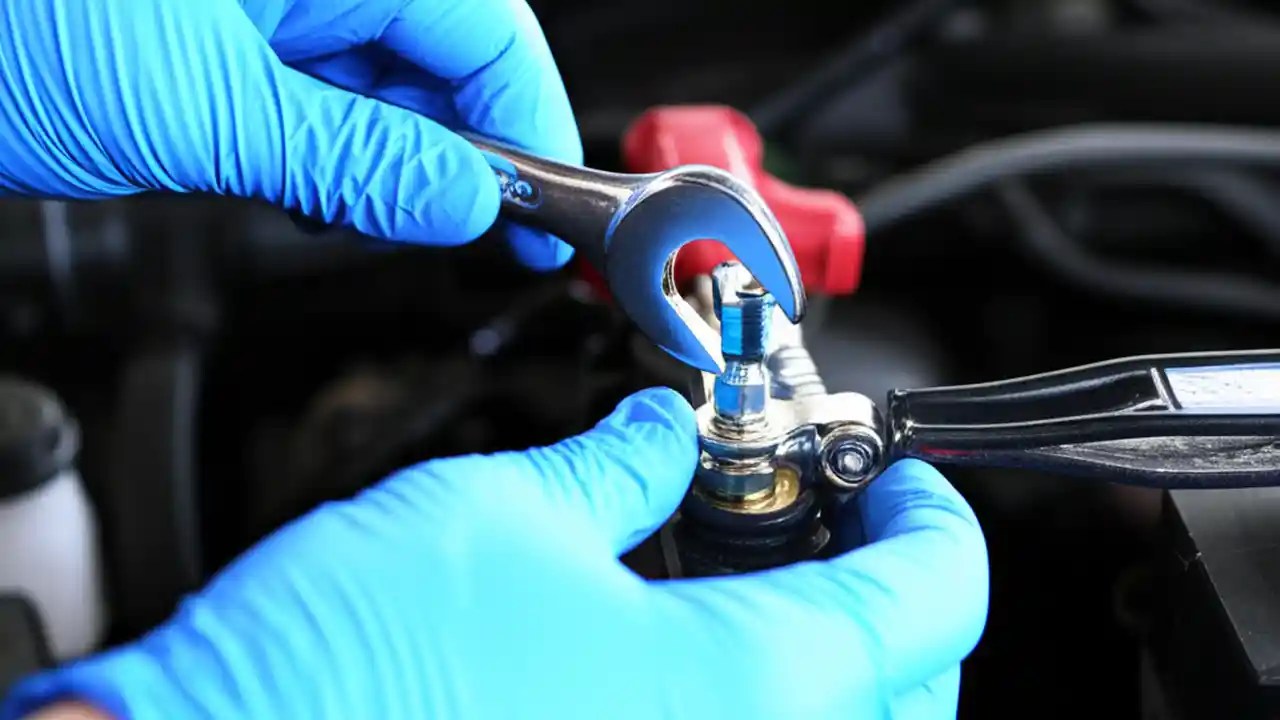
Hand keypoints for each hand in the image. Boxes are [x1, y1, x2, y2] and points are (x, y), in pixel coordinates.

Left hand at [0, 0, 578, 268]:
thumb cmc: (2, 29)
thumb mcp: (207, 113)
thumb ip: (358, 161)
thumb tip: (467, 203)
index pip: (484, 26)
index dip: (527, 120)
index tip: (547, 206)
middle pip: (442, 51)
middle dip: (464, 147)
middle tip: (478, 230)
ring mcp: (262, 1)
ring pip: (383, 78)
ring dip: (397, 156)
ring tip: (386, 217)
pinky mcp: (223, 38)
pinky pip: (320, 92)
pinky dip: (335, 150)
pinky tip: (325, 192)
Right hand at [1, 388, 987, 719]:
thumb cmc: (344, 678)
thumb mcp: (504, 514)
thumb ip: (616, 468)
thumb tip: (652, 439)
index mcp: (752, 691)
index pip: (935, 598)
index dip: (935, 517)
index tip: (901, 480)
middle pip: (915, 692)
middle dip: (900, 598)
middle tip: (842, 531)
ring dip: (839, 667)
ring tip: (768, 591)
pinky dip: (758, 714)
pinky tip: (684, 666)